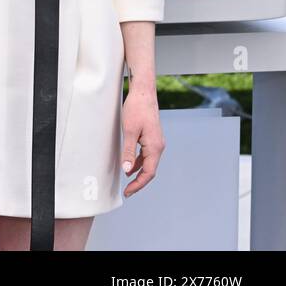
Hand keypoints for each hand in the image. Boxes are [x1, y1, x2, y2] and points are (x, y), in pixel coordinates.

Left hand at [121, 79, 164, 197]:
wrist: (144, 93)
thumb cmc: (136, 109)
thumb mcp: (129, 131)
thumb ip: (128, 151)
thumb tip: (127, 169)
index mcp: (154, 147)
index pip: (148, 173)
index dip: (138, 184)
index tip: (128, 192)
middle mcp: (158, 147)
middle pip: (150, 171)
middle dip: (139, 182)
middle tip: (127, 192)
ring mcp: (156, 142)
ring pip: (149, 163)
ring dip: (139, 173)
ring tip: (127, 182)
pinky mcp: (152, 138)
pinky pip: (146, 155)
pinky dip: (139, 163)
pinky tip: (130, 166)